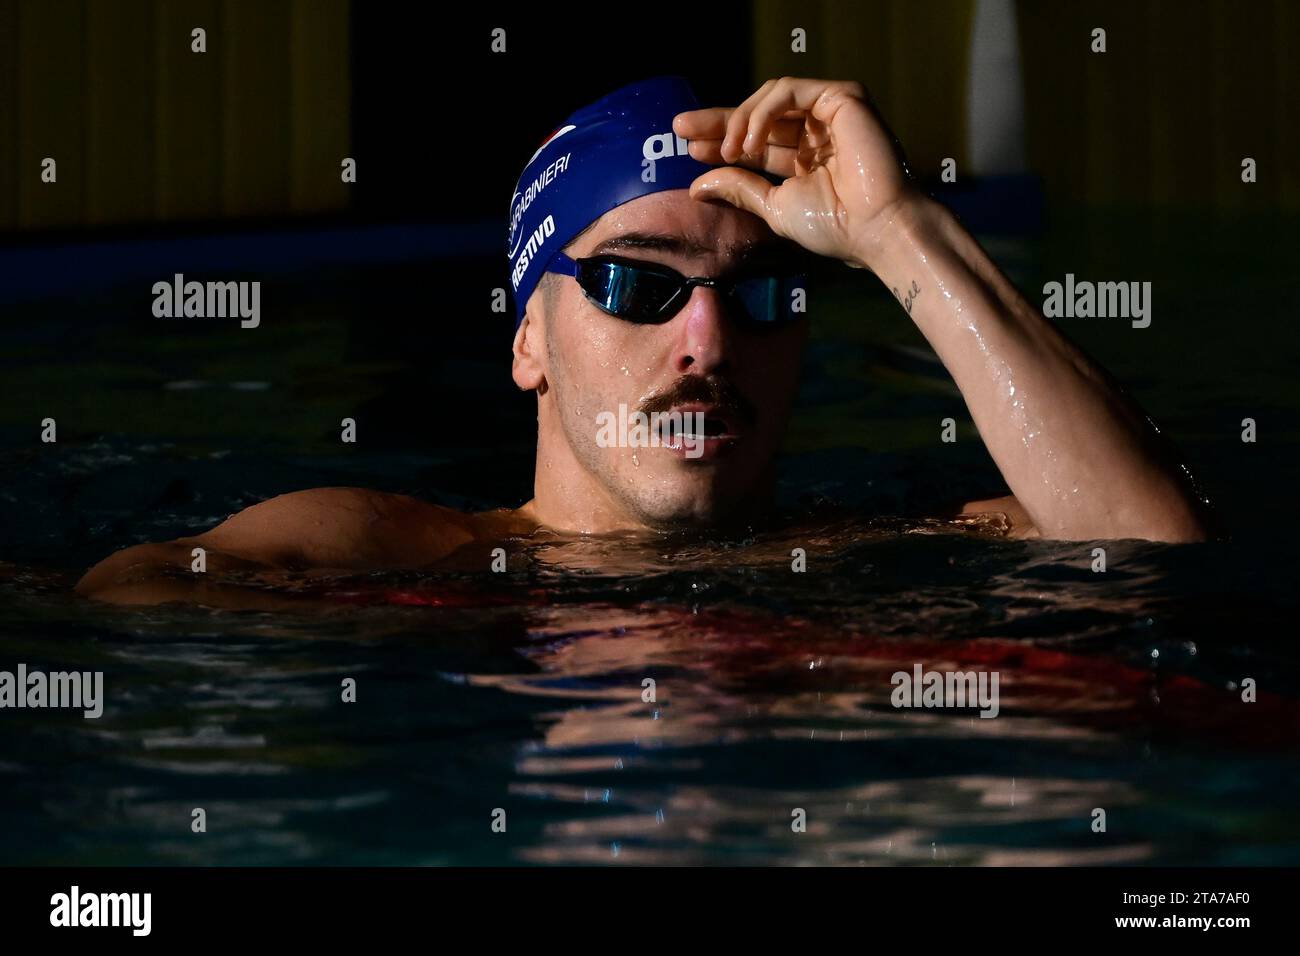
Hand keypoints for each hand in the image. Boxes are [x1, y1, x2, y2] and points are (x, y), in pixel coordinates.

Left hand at [673, 76, 916, 269]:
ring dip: (739, 120)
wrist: (875, 229)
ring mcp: (830, 112)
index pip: (756, 139)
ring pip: (770, 97)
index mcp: (803, 157)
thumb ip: (740, 190)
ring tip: (725, 149)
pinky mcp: (842, 97)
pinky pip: (789, 91)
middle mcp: (817, 131)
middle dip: (718, 120)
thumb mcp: (775, 206)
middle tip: (682, 128)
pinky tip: (748, 141)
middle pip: (758, 114)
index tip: (689, 146)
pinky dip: (762, 112)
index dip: (722, 138)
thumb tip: (698, 186)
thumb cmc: (835, 225)